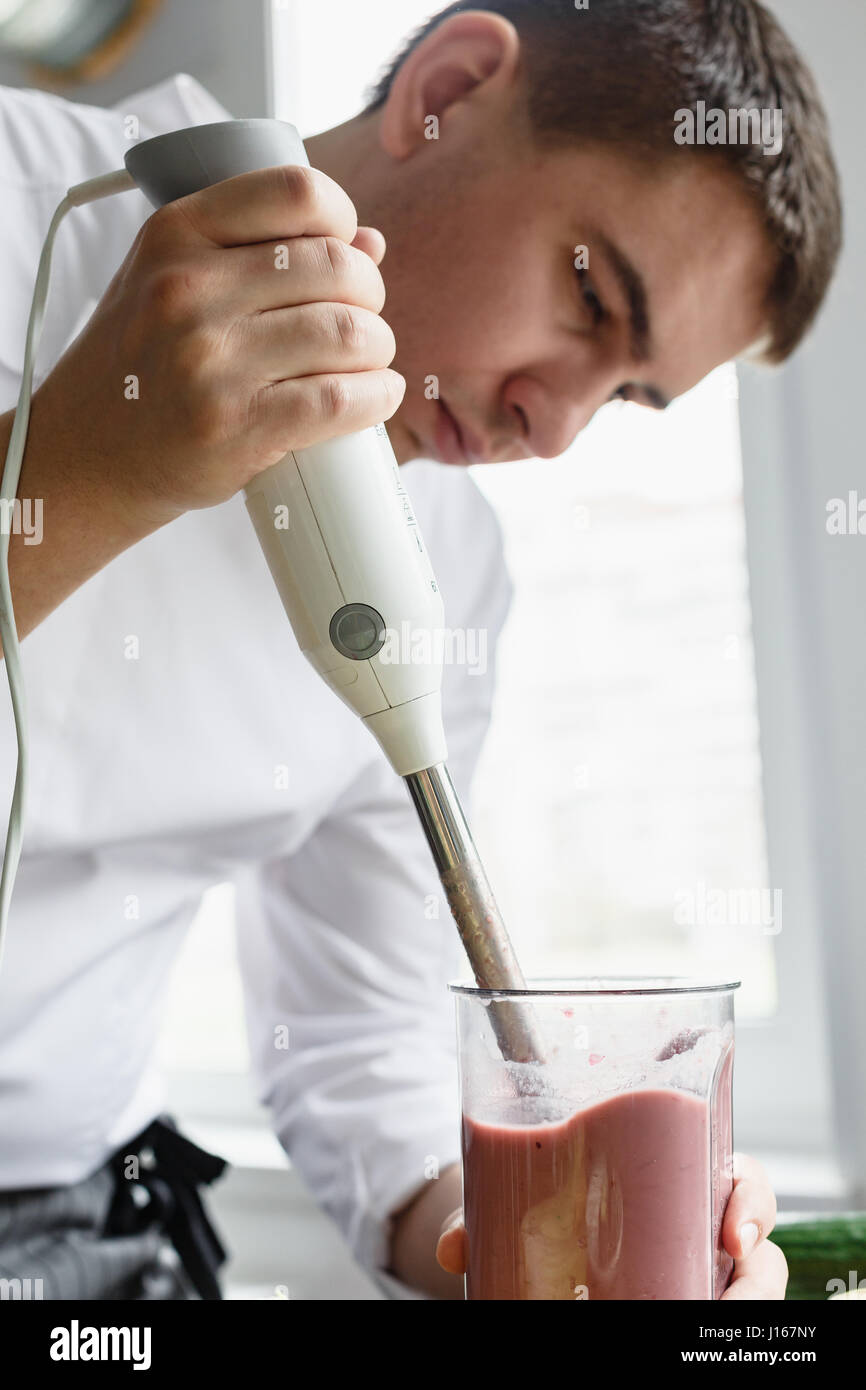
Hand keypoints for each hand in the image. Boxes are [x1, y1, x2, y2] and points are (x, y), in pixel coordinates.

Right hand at [29, 164, 404, 529]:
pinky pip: (338, 399)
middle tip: (361, 318)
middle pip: (336, 267)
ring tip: (368, 361)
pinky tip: (376, 395)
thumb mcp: (172, 280)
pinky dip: (376, 397)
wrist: (90, 452)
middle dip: (369, 295)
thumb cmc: (142, 362)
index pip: (298, 193)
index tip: (343, 249)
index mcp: (177, 233)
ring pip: (347, 333)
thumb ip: (259, 250)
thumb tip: (369, 241)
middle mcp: (189, 290)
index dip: (342, 219)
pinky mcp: (235, 425)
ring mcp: (211, 361)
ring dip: (377, 348)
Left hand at [436, 1151, 787, 1299]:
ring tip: (709, 1329)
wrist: (517, 1242)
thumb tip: (453, 1247)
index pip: (740, 1178)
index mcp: (673, 1177)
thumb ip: (481, 1218)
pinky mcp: (675, 1299)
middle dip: (759, 1279)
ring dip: (741, 1311)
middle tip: (732, 1299)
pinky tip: (689, 1340)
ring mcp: (691, 1273)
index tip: (736, 1232)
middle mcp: (695, 1229)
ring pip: (745, 1293)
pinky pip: (708, 1316)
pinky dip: (708, 1334)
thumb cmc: (535, 1201)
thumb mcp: (510, 1198)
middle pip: (760, 1250)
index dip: (753, 1201)